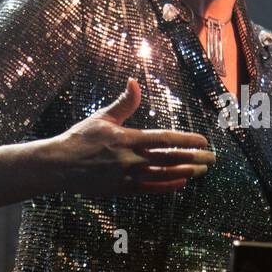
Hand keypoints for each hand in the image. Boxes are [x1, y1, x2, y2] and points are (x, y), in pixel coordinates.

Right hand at [34, 78, 215, 194]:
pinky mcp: (123, 189)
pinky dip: (168, 185)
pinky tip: (182, 182)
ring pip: (163, 175)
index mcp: (127, 139)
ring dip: (185, 172)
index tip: (203, 140)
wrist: (59, 166)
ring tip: (202, 170)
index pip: (165, 139)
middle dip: (194, 157)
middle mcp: (131, 159)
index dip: (187, 140)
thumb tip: (134, 82)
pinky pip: (151, 189)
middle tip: (212, 157)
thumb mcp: (102, 117)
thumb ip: (123, 103)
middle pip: (170, 159)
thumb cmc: (80, 138)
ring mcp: (128, 176)